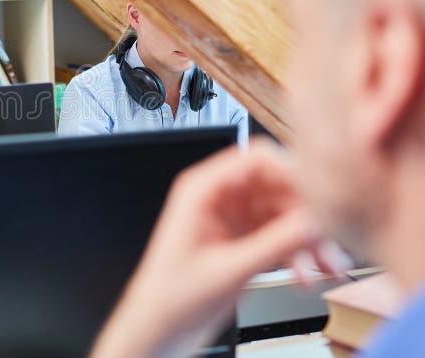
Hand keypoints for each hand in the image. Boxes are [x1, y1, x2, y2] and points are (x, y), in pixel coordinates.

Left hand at [91, 138, 320, 357]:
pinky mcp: (240, 241)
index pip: (256, 160)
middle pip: (277, 187)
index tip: (323, 197)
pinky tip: (304, 276)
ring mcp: (231, 220)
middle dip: (307, 215)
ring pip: (283, 214)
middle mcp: (218, 199)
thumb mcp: (230, 269)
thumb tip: (317, 220)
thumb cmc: (172, 298)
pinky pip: (279, 236)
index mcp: (202, 191)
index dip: (293, 173)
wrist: (159, 331)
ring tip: (326, 266)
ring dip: (308, 239)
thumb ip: (277, 243)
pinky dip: (296, 254)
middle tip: (333, 241)